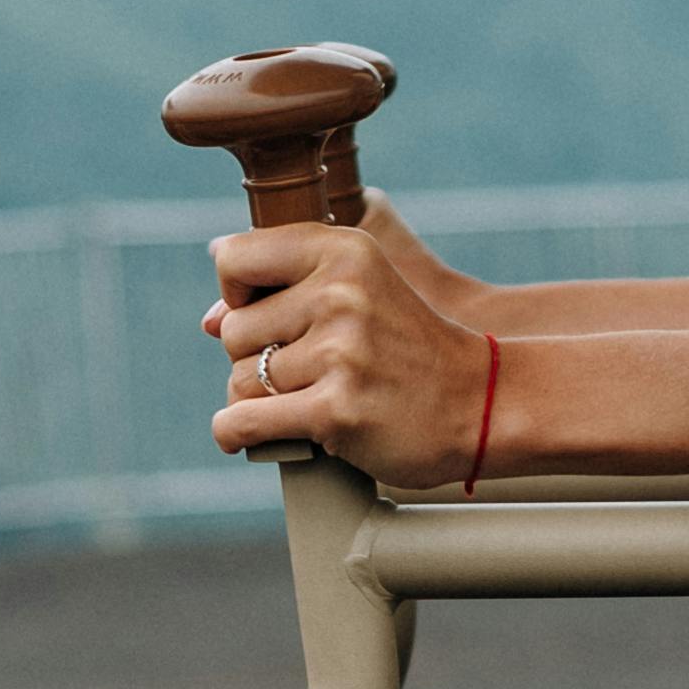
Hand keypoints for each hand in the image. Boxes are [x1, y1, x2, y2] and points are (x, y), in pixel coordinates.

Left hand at [206, 202, 494, 481]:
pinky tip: (245, 437)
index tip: (266, 315)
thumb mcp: (360, 292)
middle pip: (232, 330)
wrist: (481, 403)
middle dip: (255, 356)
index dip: (236, 293)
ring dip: (260, 400)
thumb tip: (207, 319)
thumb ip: (283, 292)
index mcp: (343, 251)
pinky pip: (242, 421)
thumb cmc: (409, 351)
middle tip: (307, 370)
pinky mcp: (336, 409)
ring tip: (307, 399)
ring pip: (238, 380)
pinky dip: (235, 433)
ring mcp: (340, 352)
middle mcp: (340, 293)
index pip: (233, 258)